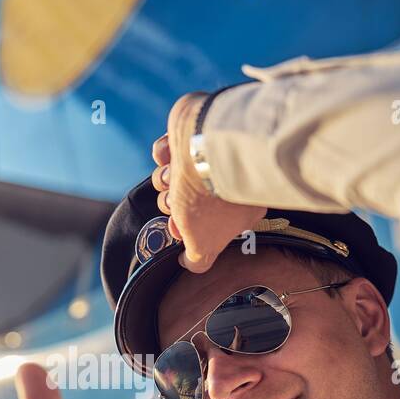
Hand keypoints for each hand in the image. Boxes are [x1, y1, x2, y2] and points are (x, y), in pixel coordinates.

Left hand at [152, 92, 264, 273]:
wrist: (207, 151)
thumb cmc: (208, 201)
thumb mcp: (204, 244)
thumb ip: (199, 259)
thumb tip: (190, 264)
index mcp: (235, 208)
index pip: (204, 223)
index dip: (185, 227)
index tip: (176, 226)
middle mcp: (224, 183)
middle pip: (183, 201)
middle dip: (173, 203)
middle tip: (177, 201)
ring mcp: (209, 157)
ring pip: (172, 176)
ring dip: (165, 179)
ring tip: (174, 175)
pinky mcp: (193, 134)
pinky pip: (168, 148)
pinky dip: (164, 152)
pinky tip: (171, 153)